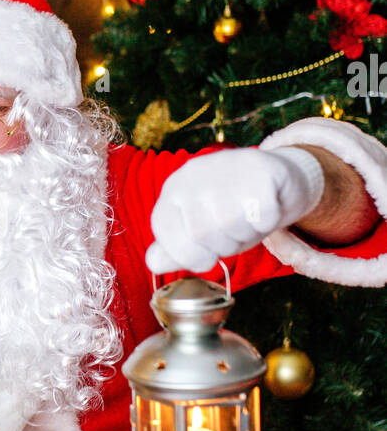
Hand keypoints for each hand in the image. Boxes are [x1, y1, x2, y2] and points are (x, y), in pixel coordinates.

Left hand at [145, 146, 324, 274]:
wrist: (278, 179)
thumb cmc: (235, 210)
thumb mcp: (201, 231)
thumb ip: (177, 249)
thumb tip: (153, 262)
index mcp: (174, 190)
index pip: (164, 230)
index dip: (188, 255)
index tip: (206, 255)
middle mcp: (193, 174)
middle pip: (200, 233)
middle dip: (222, 246)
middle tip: (234, 233)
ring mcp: (225, 167)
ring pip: (231, 224)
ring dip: (245, 234)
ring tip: (249, 220)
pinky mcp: (261, 169)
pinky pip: (262, 215)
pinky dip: (267, 222)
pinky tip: (266, 209)